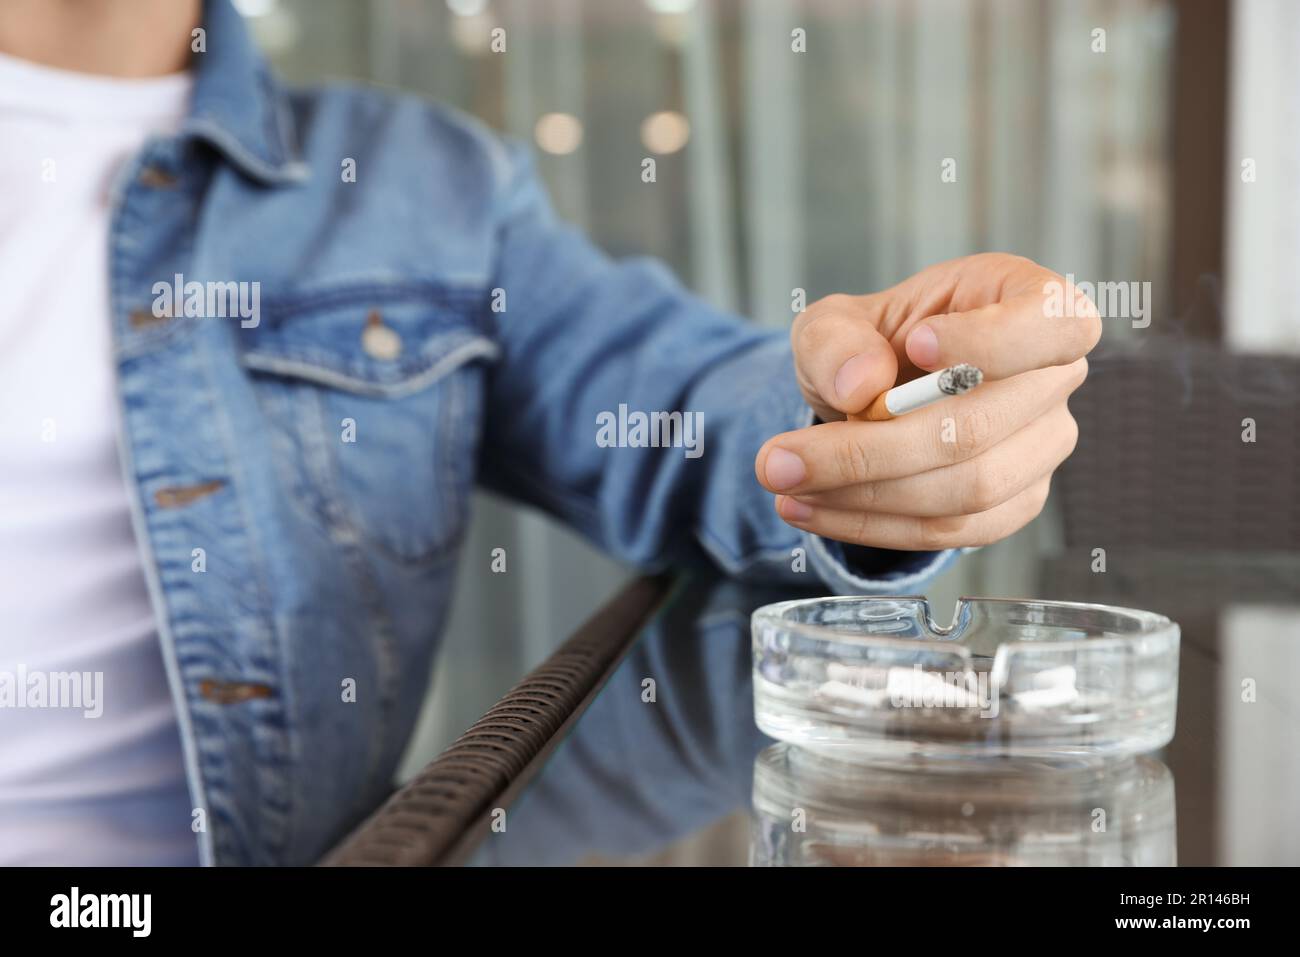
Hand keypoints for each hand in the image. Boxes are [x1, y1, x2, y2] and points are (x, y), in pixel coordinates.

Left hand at [755, 253, 1099, 550]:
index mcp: (1032, 302)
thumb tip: (862, 385)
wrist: (868, 394)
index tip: (916, 344)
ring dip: (865, 495)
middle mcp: (1053, 377)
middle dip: (869, 450)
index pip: (1053, 324)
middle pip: (978, 428)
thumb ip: (838, 341)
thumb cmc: (870, 345)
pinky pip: (954, 531)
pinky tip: (812, 508)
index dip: (992, 341)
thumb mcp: (833, 324)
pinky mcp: (1016, 502)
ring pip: (966, 490)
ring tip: (784, 481)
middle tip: (780, 459)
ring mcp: (1044, 445)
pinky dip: (875, 526)